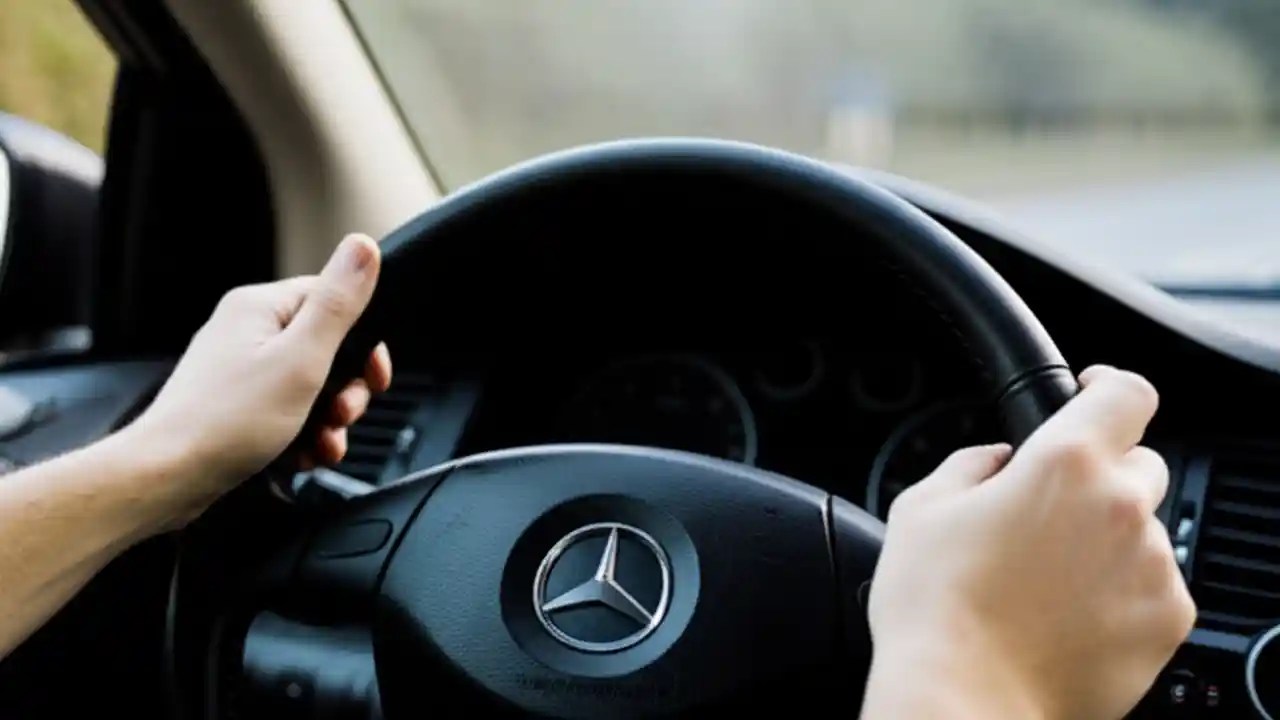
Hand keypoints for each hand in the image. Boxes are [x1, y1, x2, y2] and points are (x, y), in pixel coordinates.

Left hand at [127, 233, 390, 526]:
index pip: (332, 300)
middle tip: (342, 413)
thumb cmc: (225, 423)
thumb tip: (363, 246)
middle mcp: (246, 332)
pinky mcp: (236, 406)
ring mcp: (239, 370)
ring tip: (322, 442)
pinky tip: (302, 455)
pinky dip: (303, 435)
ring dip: (328, 419)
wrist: (167, 479)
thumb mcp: (301, 359)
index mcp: (259, 308)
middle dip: (346, 389)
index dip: (362, 341)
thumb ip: (338, 304)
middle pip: (326, 348)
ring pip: (311, 386)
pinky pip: (288, 412)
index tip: (373, 374)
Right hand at [863, 365, 1194, 719]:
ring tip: (1047, 580)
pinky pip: (1154, 586)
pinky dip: (1121, 591)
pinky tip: (1068, 613)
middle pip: (1139, 464)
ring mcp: (1151, 567)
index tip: (1093, 392)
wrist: (962, 697)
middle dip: (1100, 478)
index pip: (1125, 393)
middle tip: (1048, 514)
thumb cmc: (935, 608)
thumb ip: (971, 464)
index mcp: (1064, 464)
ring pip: (1145, 531)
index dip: (1108, 385)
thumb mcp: (922, 509)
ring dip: (1108, 540)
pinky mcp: (1165, 621)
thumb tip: (996, 461)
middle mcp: (1121, 508)